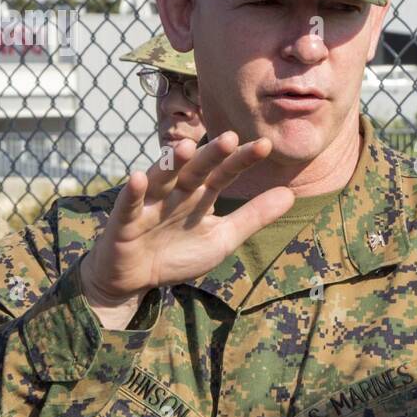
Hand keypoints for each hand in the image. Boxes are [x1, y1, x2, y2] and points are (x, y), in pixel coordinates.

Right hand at [80, 132, 294, 328]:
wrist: (137, 279)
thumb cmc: (178, 253)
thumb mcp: (223, 237)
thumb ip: (254, 216)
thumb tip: (291, 194)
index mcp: (201, 194)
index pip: (225, 173)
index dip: (242, 160)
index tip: (265, 145)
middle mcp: (177, 192)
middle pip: (196, 170)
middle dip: (210, 155)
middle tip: (229, 137)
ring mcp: (151, 203)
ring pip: (162, 178)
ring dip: (172, 163)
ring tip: (185, 148)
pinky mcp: (125, 220)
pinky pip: (130, 203)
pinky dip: (134, 191)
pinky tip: (140, 178)